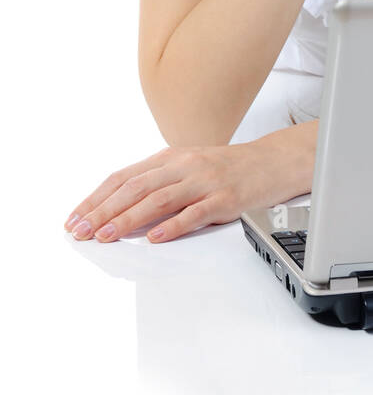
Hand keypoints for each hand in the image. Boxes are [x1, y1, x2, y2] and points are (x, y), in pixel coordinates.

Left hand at [62, 126, 316, 243]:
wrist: (275, 161)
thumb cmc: (230, 168)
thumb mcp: (189, 167)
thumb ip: (159, 184)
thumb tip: (120, 211)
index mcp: (171, 157)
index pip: (124, 177)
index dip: (96, 198)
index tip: (75, 219)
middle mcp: (184, 165)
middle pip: (135, 187)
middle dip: (103, 211)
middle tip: (81, 231)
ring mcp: (205, 180)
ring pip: (159, 198)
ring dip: (129, 219)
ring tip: (108, 236)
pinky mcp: (226, 197)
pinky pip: (195, 212)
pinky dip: (173, 225)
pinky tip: (156, 237)